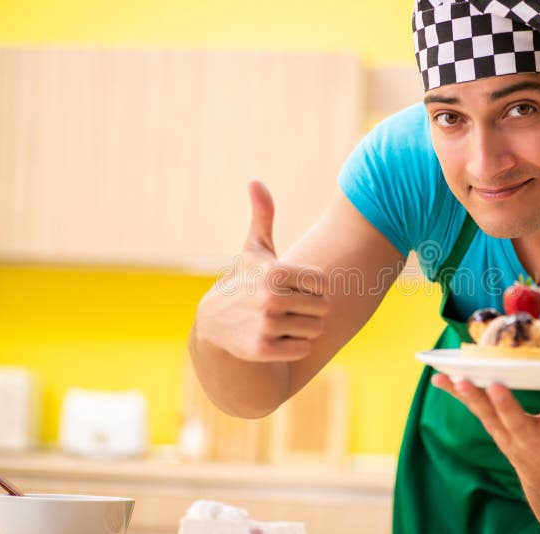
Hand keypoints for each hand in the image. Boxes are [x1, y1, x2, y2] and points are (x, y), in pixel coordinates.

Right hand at [194, 181, 329, 362]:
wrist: (214, 323)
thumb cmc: (244, 281)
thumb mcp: (254, 250)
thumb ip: (262, 216)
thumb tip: (255, 182)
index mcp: (276, 271)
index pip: (325, 284)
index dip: (313, 288)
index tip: (293, 288)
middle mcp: (270, 297)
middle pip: (323, 308)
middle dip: (310, 309)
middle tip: (288, 307)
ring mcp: (266, 324)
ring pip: (315, 329)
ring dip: (303, 328)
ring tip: (282, 322)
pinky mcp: (262, 349)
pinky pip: (302, 348)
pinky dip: (294, 346)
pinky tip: (276, 338)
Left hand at [432, 369, 539, 475]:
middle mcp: (531, 435)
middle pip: (516, 420)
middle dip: (506, 405)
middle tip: (495, 385)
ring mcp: (507, 433)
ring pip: (486, 414)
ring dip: (470, 397)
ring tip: (456, 378)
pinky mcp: (491, 427)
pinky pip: (471, 408)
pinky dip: (455, 393)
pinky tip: (438, 378)